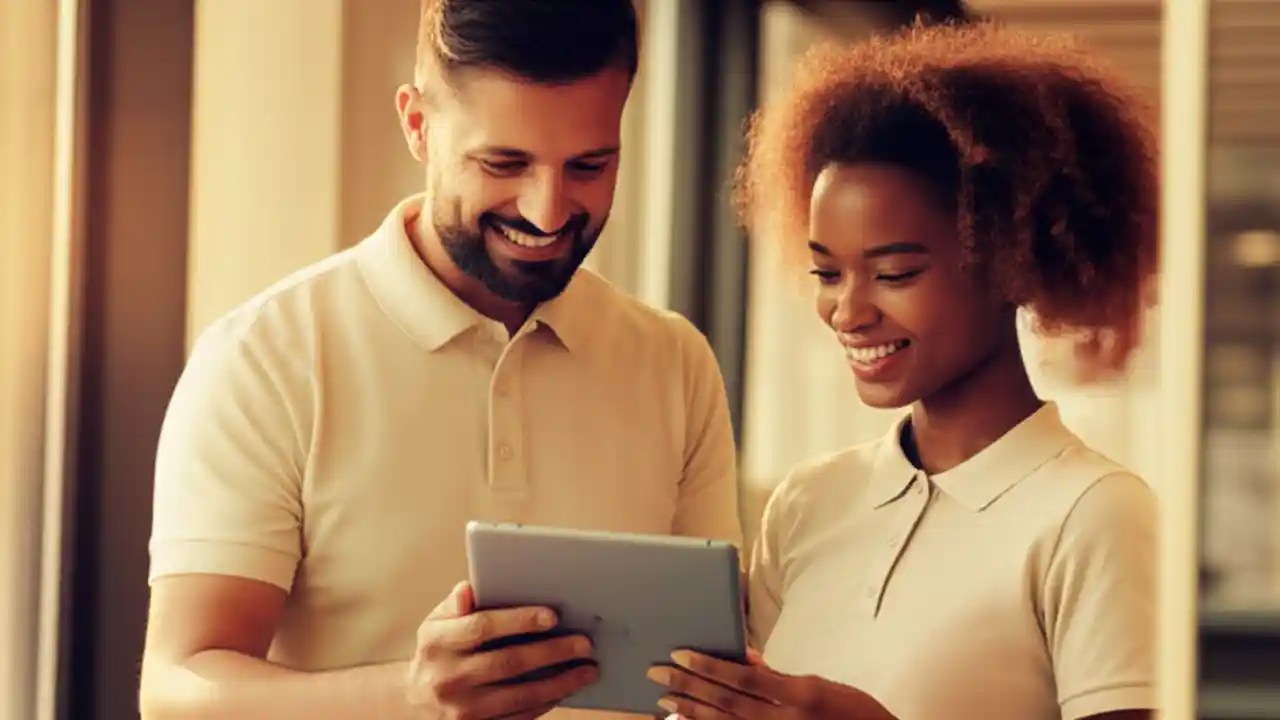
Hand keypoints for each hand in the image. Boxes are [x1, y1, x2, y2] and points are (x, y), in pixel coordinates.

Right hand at [406, 581, 597, 718]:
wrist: (415, 701)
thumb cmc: (438, 651)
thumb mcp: (436, 623)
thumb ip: (455, 605)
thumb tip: (467, 588)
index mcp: (437, 642)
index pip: (481, 627)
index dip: (518, 621)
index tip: (552, 616)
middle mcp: (447, 678)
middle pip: (507, 662)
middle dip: (551, 652)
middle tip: (584, 643)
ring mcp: (462, 709)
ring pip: (519, 695)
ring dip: (559, 683)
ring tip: (587, 670)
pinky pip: (518, 717)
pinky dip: (545, 703)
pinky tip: (565, 690)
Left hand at [647, 649, 895, 719]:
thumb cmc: (853, 712)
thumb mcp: (820, 685)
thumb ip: (778, 675)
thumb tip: (743, 658)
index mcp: (800, 695)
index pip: (745, 679)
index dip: (710, 667)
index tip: (680, 655)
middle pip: (727, 703)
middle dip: (689, 687)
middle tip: (657, 674)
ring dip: (692, 713)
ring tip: (664, 701)